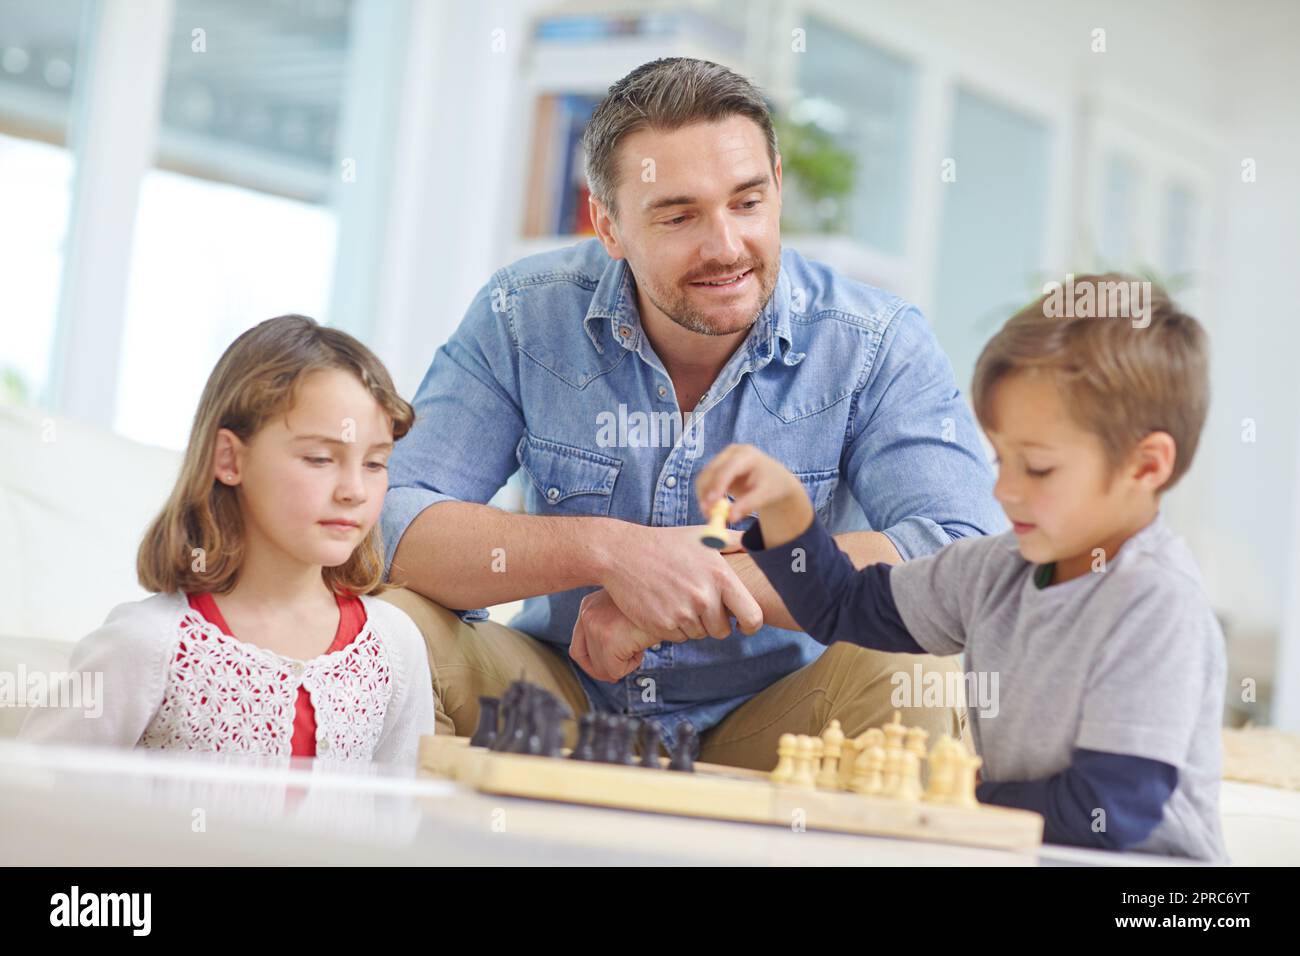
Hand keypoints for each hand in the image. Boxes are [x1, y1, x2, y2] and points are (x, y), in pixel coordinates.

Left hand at [570, 588, 664, 682]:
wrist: (672, 596)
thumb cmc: (655, 603)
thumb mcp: (625, 611)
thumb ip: (611, 630)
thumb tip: (607, 672)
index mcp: (588, 605)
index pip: (577, 646)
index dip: (591, 664)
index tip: (609, 671)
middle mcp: (587, 613)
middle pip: (583, 659)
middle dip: (604, 669)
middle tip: (623, 669)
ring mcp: (596, 626)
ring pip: (602, 668)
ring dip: (624, 663)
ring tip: (639, 645)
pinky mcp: (608, 640)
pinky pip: (615, 671)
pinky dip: (632, 665)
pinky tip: (642, 647)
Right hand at [598, 523, 763, 642]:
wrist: (622, 553)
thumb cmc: (666, 543)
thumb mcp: (704, 535)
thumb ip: (735, 540)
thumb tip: (757, 542)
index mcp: (720, 576)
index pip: (753, 617)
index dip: (751, 624)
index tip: (743, 624)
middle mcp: (704, 597)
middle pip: (722, 630)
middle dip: (714, 621)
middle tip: (699, 603)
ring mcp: (682, 613)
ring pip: (699, 634)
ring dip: (692, 623)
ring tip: (678, 598)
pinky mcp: (662, 625)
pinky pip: (678, 637)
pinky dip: (673, 626)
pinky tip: (665, 604)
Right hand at [696, 444, 813, 546]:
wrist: (774, 480)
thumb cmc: (773, 485)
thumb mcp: (764, 495)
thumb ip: (747, 505)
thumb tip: (730, 517)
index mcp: (747, 455)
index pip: (728, 468)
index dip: (718, 484)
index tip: (711, 502)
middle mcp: (731, 453)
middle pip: (711, 470)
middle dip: (706, 492)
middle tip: (707, 513)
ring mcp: (722, 459)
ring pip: (704, 476)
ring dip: (703, 495)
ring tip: (709, 513)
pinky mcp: (716, 468)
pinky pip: (705, 481)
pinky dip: (705, 495)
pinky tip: (711, 507)